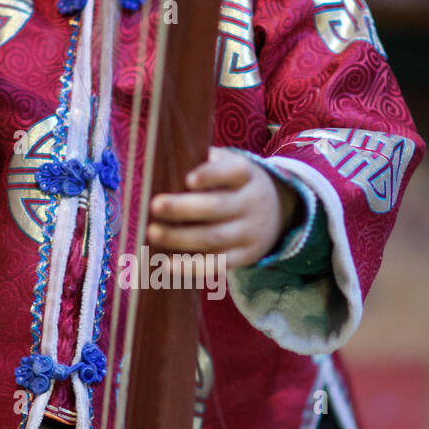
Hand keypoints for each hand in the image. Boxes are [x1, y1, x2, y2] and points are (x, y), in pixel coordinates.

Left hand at [147, 146, 301, 268]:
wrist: (276, 212)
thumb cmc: (234, 184)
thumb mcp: (229, 165)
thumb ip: (204, 162)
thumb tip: (162, 163)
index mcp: (246, 175)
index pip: (233, 171)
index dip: (211, 175)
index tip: (188, 179)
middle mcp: (251, 203)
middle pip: (217, 207)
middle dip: (183, 207)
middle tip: (154, 205)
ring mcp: (249, 233)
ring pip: (214, 238)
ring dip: (180, 237)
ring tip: (152, 232)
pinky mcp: (244, 257)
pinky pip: (216, 265)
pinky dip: (191, 267)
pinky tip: (167, 264)